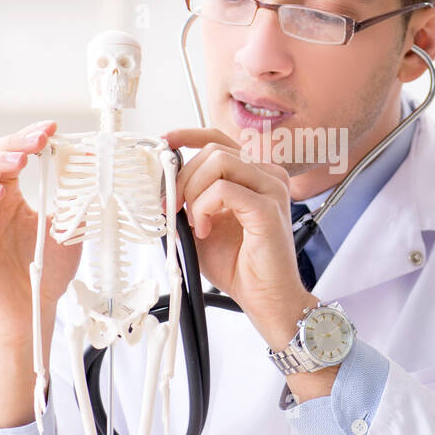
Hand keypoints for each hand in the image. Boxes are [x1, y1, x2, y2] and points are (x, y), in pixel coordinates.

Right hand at [0, 119, 82, 338]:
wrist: (31, 312)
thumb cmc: (45, 273)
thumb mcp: (67, 229)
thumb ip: (72, 198)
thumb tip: (87, 163)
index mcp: (9, 195)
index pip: (11, 154)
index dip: (27, 138)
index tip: (50, 127)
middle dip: (13, 143)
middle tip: (38, 138)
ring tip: (20, 160)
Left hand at [161, 126, 310, 345]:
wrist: (266, 299)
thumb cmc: (240, 266)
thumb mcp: (202, 225)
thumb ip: (189, 201)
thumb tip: (163, 184)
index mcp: (254, 176)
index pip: (220, 140)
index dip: (188, 136)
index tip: (164, 143)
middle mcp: (268, 176)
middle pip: (214, 150)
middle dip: (183, 177)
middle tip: (173, 207)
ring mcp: (272, 189)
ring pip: (219, 162)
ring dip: (194, 192)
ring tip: (196, 222)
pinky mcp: (267, 208)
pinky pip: (224, 190)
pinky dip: (205, 208)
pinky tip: (205, 230)